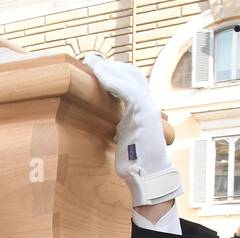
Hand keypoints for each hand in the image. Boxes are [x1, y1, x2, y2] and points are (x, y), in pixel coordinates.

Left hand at [84, 54, 181, 206]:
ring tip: (92, 61)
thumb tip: (113, 126)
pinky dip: (112, 81)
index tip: (99, 68)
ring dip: (108, 68)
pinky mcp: (143, 114)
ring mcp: (147, 108)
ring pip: (128, 78)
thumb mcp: (126, 138)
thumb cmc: (135, 161)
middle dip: (111, 65)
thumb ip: (121, 127)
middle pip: (131, 74)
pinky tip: (99, 74)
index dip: (116, 72)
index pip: (132, 82)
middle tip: (91, 59)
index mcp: (143, 109)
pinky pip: (127, 90)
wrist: (148, 175)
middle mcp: (148, 104)